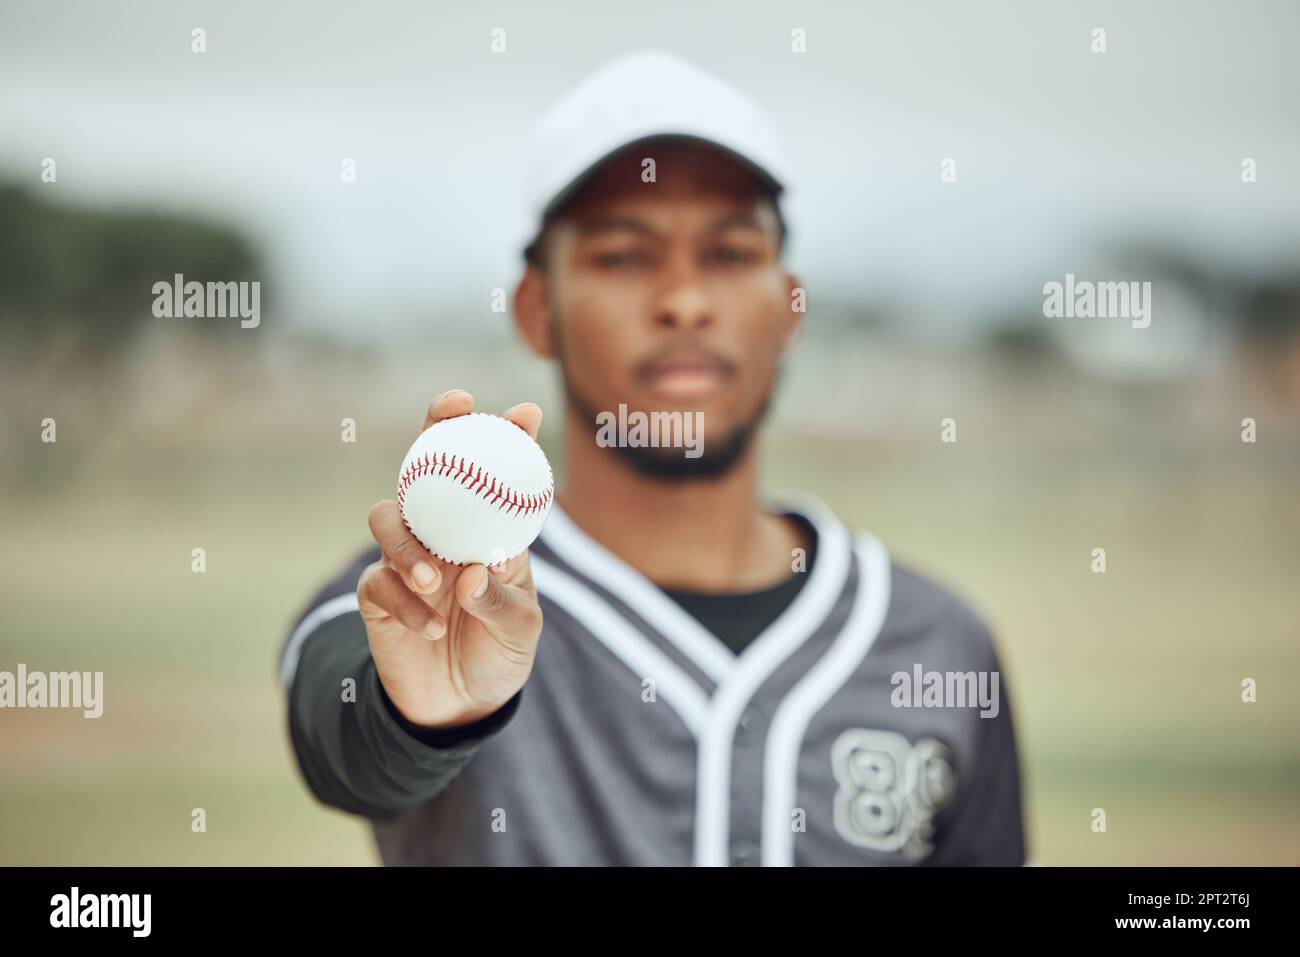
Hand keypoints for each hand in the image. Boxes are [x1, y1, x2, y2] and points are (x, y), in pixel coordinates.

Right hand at [357, 389, 544, 729]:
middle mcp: (441, 534)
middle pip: (426, 467)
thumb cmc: (500, 653)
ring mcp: (406, 561)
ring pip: (386, 518)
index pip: (490, 474)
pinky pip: (378, 583)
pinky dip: (406, 604)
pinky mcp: (377, 596)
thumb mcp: (519, 628)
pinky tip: (433, 629)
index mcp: (483, 531)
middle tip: (452, 409)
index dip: (505, 436)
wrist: (461, 707)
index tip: (525, 411)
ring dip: (408, 543)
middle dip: (435, 430)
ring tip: (434, 580)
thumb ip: (500, 599)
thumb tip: (473, 570)